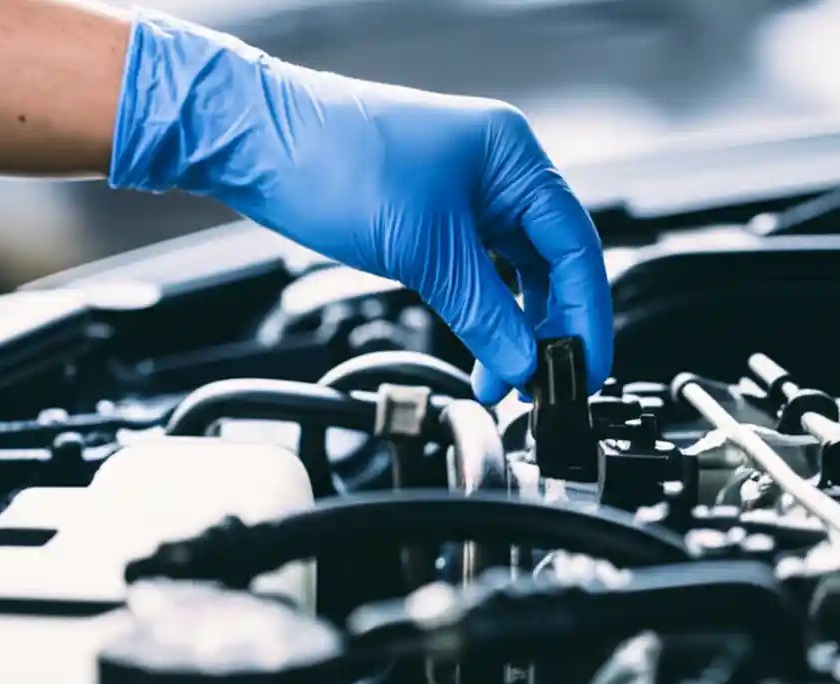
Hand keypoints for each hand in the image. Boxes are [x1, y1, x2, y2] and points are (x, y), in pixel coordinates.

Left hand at [108, 12, 612, 402]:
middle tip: (547, 382)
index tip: (583, 366)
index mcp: (511, 156)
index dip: (585, 313)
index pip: (575, 245)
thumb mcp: (422, 247)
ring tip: (507, 378)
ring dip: (515, 328)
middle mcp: (496, 171)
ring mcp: (465, 193)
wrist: (253, 144)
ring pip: (515, 273)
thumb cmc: (330, 160)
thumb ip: (482, 311)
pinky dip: (483, 313)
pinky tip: (481, 347)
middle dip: (550, 327)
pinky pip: (479, 273)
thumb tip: (524, 361)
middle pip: (551, 262)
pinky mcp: (433, 217)